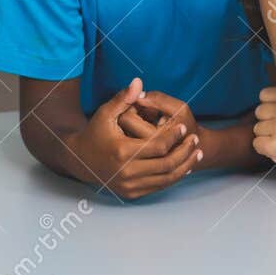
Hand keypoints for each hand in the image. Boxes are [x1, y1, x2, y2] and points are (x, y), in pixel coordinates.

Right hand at [69, 79, 202, 198]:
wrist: (79, 160)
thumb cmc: (95, 133)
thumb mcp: (105, 114)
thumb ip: (123, 98)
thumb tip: (139, 81)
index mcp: (122, 152)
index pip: (158, 146)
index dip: (174, 136)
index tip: (184, 127)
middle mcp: (125, 172)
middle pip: (166, 164)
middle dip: (185, 151)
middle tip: (196, 140)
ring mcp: (128, 185)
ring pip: (166, 178)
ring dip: (185, 166)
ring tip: (196, 153)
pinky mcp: (130, 193)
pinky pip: (158, 186)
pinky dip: (173, 176)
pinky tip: (184, 165)